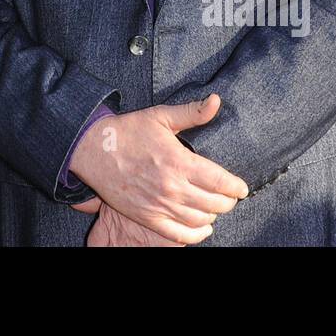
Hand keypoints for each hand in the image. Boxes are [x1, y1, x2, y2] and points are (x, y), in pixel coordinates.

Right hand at [66, 94, 247, 241]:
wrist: (93, 149)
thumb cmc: (128, 131)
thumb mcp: (160, 116)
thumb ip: (192, 112)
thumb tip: (217, 101)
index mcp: (179, 161)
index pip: (220, 181)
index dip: (236, 187)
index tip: (241, 187)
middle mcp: (172, 187)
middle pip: (215, 203)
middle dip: (228, 201)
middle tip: (230, 196)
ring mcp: (160, 205)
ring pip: (200, 220)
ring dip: (214, 215)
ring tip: (215, 207)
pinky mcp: (147, 217)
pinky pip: (179, 235)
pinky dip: (196, 235)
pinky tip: (203, 227)